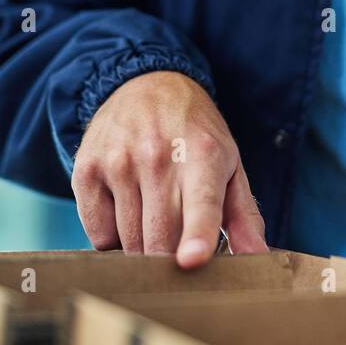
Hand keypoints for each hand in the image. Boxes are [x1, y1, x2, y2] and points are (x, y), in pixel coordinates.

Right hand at [71, 70, 269, 266]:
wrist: (146, 84)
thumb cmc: (194, 134)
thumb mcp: (229, 163)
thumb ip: (245, 215)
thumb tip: (259, 258)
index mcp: (203, 155)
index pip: (201, 203)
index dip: (197, 234)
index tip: (193, 260)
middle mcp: (157, 156)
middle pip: (161, 240)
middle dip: (172, 258)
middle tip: (181, 246)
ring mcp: (118, 162)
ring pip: (129, 242)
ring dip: (143, 247)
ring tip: (153, 218)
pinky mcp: (86, 170)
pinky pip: (98, 235)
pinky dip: (113, 238)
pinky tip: (126, 210)